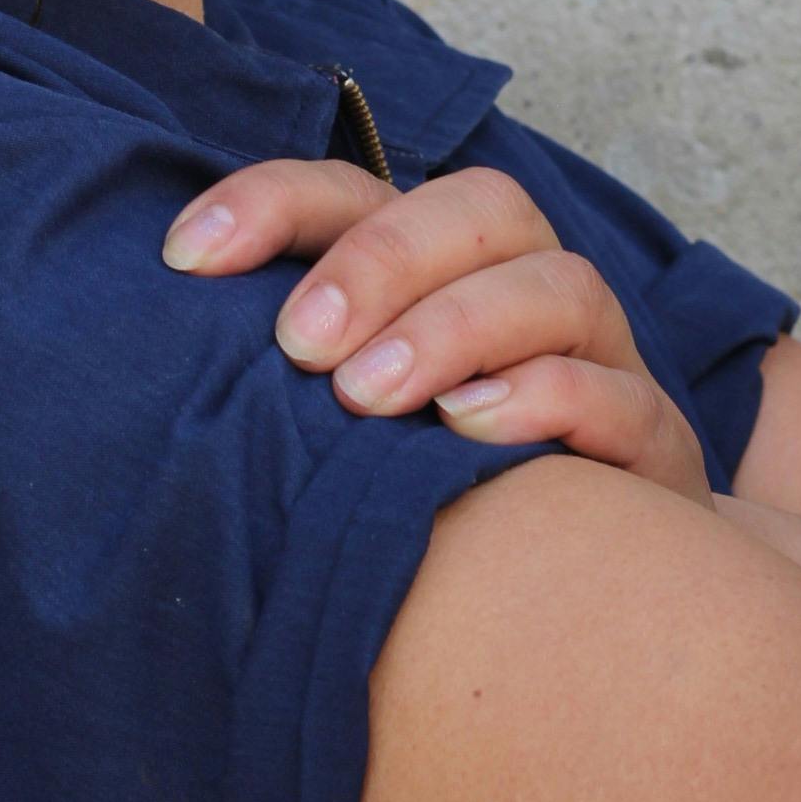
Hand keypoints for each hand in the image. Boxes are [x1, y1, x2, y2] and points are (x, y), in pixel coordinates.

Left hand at [162, 161, 711, 505]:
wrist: (592, 608)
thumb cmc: (431, 498)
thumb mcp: (346, 428)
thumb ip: (280, 382)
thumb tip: (147, 366)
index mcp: (445, 268)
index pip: (361, 193)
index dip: (274, 202)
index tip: (184, 256)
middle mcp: (531, 291)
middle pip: (483, 208)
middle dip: (382, 260)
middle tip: (299, 342)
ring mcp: (605, 363)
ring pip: (561, 285)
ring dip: (456, 325)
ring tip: (367, 394)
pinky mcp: (653, 450)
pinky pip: (621, 395)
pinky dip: (546, 396)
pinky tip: (467, 431)